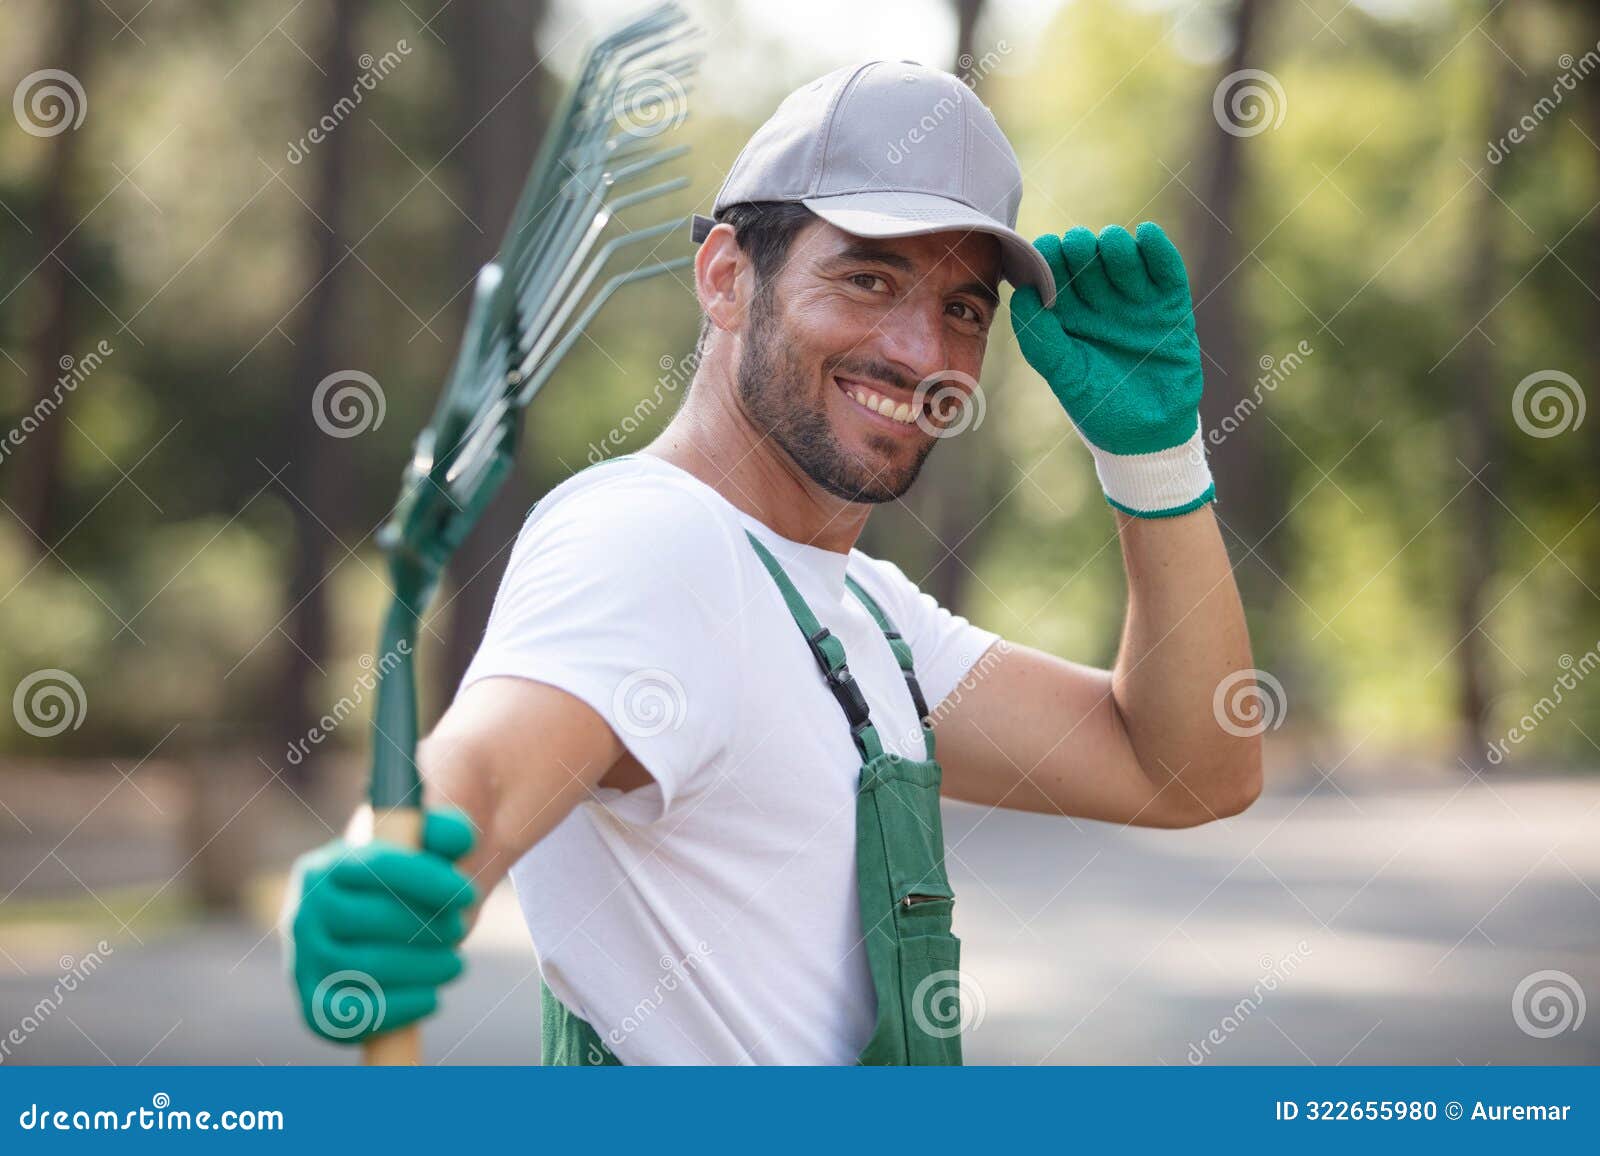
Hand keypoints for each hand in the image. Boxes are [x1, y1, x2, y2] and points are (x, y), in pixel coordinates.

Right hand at [284, 808, 476, 1043]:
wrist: (376, 923)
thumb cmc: (408, 881)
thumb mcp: (425, 845)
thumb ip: (447, 830)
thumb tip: (460, 839)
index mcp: (327, 866)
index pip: (378, 867)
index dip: (427, 880)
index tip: (468, 893)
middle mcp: (304, 912)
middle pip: (373, 919)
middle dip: (428, 926)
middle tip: (458, 929)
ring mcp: (303, 962)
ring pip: (366, 968)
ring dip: (423, 968)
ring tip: (454, 964)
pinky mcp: (312, 1007)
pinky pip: (351, 1017)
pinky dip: (398, 1010)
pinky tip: (431, 998)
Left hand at [1009, 222, 1214, 517]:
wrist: (1148, 434)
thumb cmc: (1099, 408)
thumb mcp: (1066, 376)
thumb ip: (1041, 339)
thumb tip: (1020, 293)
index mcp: (1067, 314)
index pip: (1055, 274)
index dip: (1050, 258)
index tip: (1044, 249)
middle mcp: (1099, 301)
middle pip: (1088, 259)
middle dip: (1081, 248)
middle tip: (1077, 247)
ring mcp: (1135, 299)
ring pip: (1123, 257)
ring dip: (1115, 245)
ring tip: (1110, 246)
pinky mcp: (1170, 303)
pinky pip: (1165, 269)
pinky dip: (1157, 249)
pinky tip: (1146, 235)